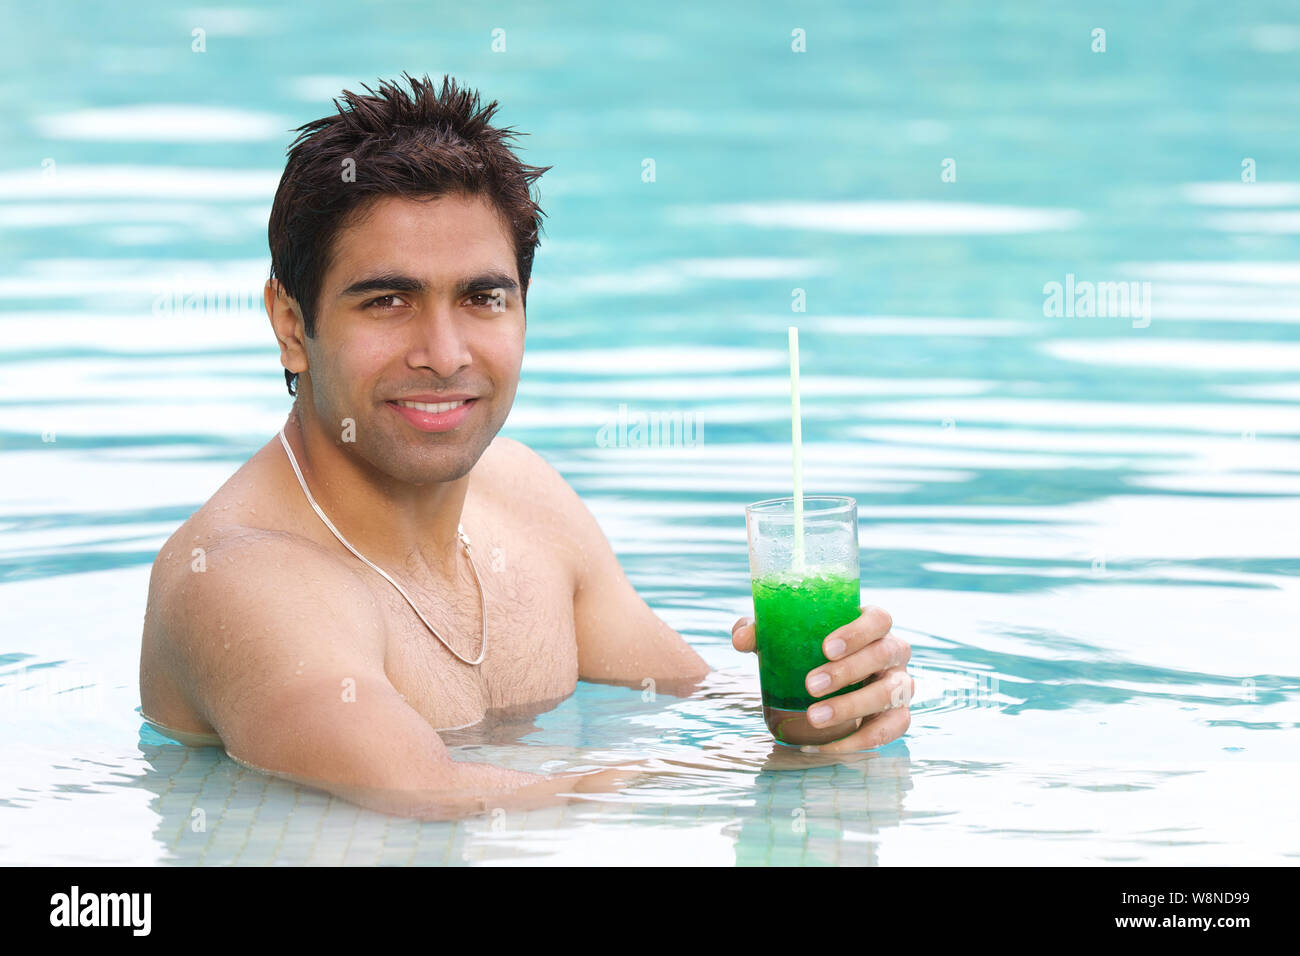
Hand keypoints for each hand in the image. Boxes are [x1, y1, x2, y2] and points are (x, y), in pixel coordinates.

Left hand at [731, 605, 912, 751]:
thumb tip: (741, 638)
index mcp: (873, 624)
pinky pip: (891, 730)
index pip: (879, 619)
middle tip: (810, 686)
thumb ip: (762, 631)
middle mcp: (894, 652)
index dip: (858, 632)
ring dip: (853, 707)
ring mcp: (900, 684)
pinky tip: (825, 747)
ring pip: (891, 694)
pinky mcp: (898, 716)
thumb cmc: (809, 651)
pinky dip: (860, 741)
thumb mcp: (785, 637)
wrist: (826, 684)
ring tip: (815, 717)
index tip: (825, 648)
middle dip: (848, 671)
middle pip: (885, 655)